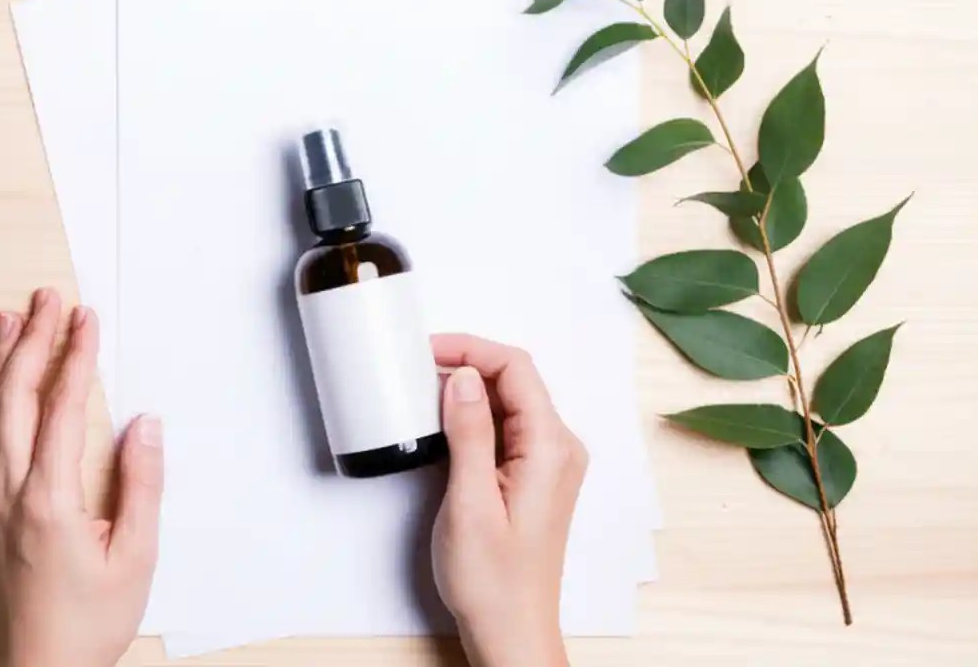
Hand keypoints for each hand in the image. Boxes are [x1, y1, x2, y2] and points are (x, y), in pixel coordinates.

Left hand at [0, 288, 163, 666]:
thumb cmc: (88, 623)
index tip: (86, 317)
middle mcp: (10, 495)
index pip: (62, 407)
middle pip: (14, 398)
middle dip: (33, 340)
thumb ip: (140, 484)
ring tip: (9, 321)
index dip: (76, 356)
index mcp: (51, 501)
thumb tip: (143, 424)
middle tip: (47, 299)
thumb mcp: (136, 556)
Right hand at [429, 334, 587, 666]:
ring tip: (424, 393)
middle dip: (468, 362)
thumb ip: (470, 433)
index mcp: (551, 449)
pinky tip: (446, 424)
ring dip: (470, 388)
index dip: (471, 348)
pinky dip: (475, 415)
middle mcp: (559, 448)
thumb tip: (464, 377)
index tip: (428, 350)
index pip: (517, 369)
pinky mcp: (533, 476)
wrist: (511, 629)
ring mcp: (549, 462)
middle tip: (418, 368)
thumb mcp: (470, 502)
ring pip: (510, 401)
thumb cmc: (492, 580)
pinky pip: (508, 427)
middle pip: (516, 379)